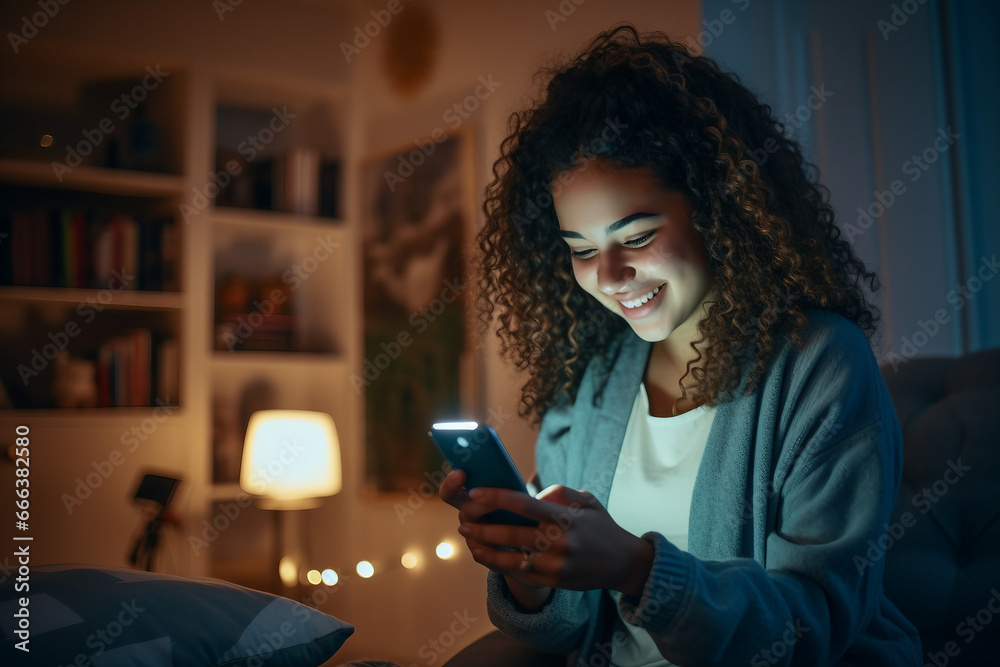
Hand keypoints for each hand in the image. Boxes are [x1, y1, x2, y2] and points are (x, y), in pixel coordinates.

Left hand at [455, 484, 653, 596]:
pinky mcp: (553, 581)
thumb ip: (561, 492)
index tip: (477, 492)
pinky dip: (499, 565)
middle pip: (513, 534)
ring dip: (486, 548)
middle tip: (464, 520)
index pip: (525, 504)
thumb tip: (536, 492)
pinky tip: (484, 556)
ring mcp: (555, 565)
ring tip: (468, 539)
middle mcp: (559, 543)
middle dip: (484, 527)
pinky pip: (519, 573)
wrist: (623, 564)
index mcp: (566, 518)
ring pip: (512, 557)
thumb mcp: (588, 501)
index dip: (498, 497)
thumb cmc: (602, 527)